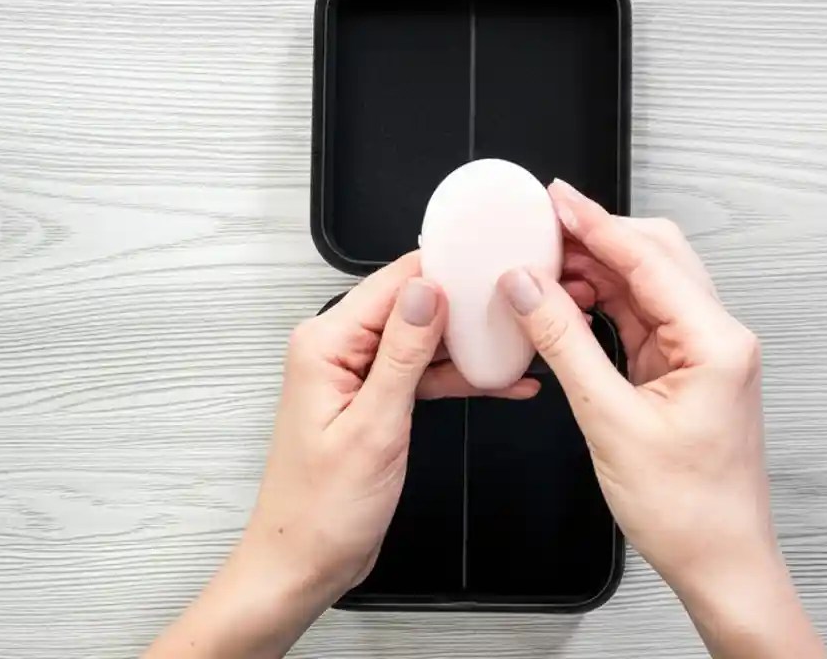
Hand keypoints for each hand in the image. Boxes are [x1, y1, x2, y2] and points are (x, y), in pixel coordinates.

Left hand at [147, 252, 536, 658]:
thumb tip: (426, 291)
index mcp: (325, 344)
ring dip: (470, 344)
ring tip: (522, 342)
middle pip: (413, 304)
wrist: (304, 563)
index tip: (492, 264)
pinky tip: (501, 381)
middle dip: (466, 304)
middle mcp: (337, 350)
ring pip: (425, 339)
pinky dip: (459, 378)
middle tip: (519, 305)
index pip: (394, 282)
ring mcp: (357, 374)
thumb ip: (402, 354)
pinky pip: (423, 373)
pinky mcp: (374, 398)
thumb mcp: (374, 427)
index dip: (446, 268)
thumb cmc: (321, 510)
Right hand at [497, 181, 825, 658]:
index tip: (555, 199)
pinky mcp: (686, 370)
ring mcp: (704, 353)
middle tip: (541, 228)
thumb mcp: (610, 421)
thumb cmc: (688, 511)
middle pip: (654, 258)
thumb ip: (565, 344)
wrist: (720, 562)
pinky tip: (568, 302)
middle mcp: (718, 338)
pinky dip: (604, 306)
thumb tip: (528, 289)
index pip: (648, 258)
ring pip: (646, 286)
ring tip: (543, 266)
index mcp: (716, 343)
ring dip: (597, 271)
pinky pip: (642, 319)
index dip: (595, 223)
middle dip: (596, 237)